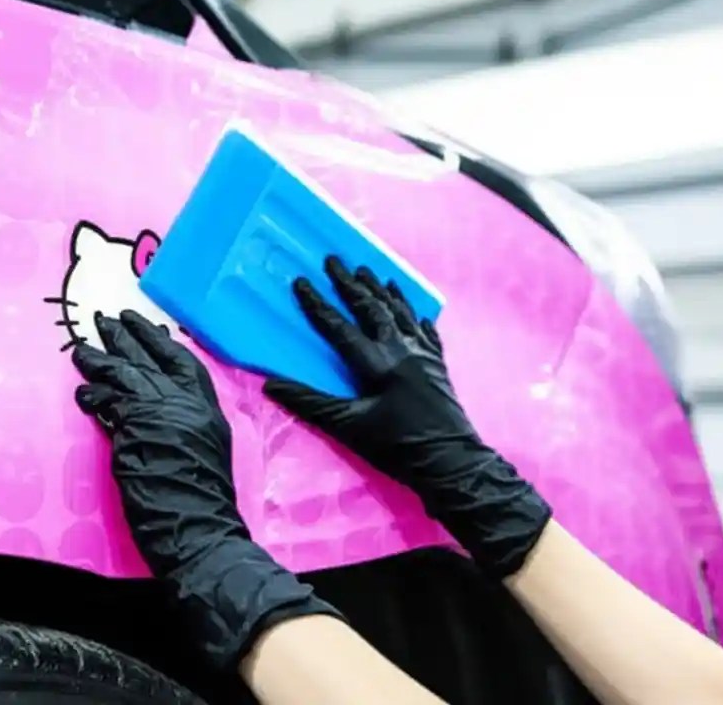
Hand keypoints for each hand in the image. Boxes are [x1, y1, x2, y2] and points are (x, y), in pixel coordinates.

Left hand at [73, 310, 341, 669]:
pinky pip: (110, 405)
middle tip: (105, 319)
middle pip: (152, 360)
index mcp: (208, 411)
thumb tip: (154, 407)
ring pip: (127, 376)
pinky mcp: (137, 432)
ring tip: (81, 349)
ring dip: (101, 360)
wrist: (200, 530)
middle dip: (127, 337)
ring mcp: (163, 417)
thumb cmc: (202, 503)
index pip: (183, 363)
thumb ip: (182, 425)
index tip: (140, 323)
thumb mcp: (203, 452)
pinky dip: (94, 396)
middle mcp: (188, 407)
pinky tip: (82, 392)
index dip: (159, 340)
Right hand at [264, 257, 550, 578]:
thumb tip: (271, 385)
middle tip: (335, 260)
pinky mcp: (438, 365)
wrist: (451, 462)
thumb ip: (310, 403)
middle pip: (372, 308)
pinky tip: (413, 309)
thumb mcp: (348, 427)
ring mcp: (423, 354)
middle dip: (351, 283)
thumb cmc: (397, 447)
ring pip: (400, 312)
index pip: (340, 326)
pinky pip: (425, 331)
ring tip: (370, 270)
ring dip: (383, 290)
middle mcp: (401, 349)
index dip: (318, 304)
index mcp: (377, 362)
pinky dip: (415, 316)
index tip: (301, 280)